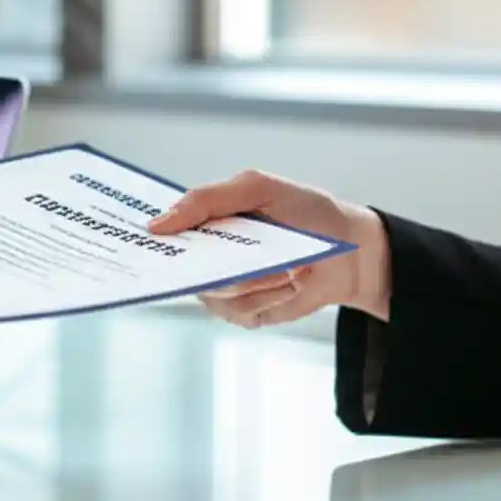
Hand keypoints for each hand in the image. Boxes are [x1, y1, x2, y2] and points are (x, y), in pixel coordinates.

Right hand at [149, 170, 391, 328]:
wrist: (353, 250)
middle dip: (217, 265)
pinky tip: (290, 285)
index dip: (150, 240)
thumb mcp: (258, 187)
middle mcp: (208, 256)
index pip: (162, 232)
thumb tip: (159, 223)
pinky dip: (269, 299)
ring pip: (215, 294)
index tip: (147, 241)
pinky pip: (240, 313)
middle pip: (183, 269)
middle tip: (251, 257)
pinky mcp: (247, 312)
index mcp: (205, 221)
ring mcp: (226, 286)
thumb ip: (207, 198)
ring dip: (256, 282)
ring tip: (288, 269)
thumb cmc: (307, 211)